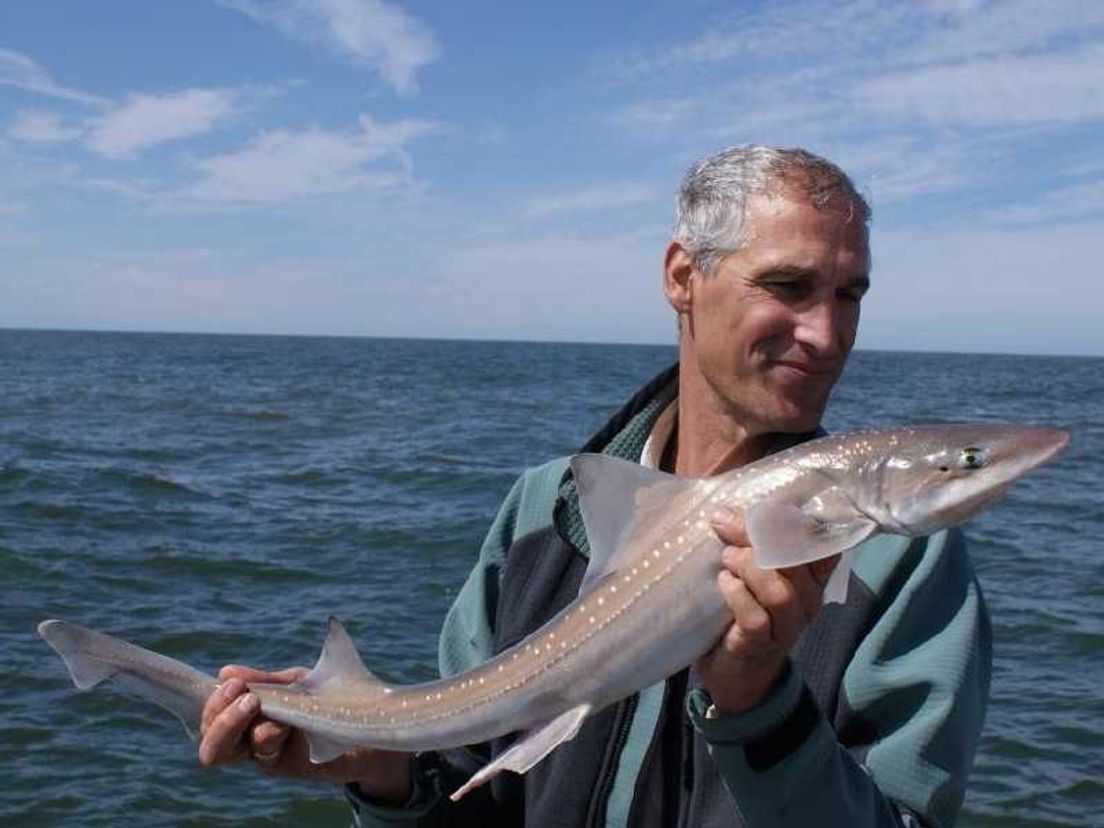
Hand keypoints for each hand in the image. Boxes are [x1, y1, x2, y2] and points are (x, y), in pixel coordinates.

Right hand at [198, 664, 411, 802]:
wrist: (369, 723)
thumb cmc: (330, 699)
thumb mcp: (298, 683)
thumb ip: (265, 681)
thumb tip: (224, 672)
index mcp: (249, 711)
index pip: (212, 710)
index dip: (212, 699)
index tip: (229, 679)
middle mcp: (248, 735)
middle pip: (207, 735)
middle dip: (216, 712)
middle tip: (240, 692)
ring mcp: (262, 752)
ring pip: (222, 750)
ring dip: (231, 724)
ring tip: (253, 704)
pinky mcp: (282, 766)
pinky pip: (262, 752)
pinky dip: (267, 732)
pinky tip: (283, 722)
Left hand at [696, 508, 838, 713]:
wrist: (735, 671)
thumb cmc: (742, 608)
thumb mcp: (751, 571)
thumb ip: (750, 544)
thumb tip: (724, 512)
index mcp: (810, 577)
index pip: (821, 544)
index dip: (795, 521)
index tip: (762, 506)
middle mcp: (808, 601)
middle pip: (796, 561)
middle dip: (758, 536)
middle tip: (725, 525)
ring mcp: (788, 626)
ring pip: (781, 592)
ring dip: (748, 567)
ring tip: (726, 559)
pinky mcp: (762, 645)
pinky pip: (757, 618)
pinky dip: (737, 596)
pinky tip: (723, 584)